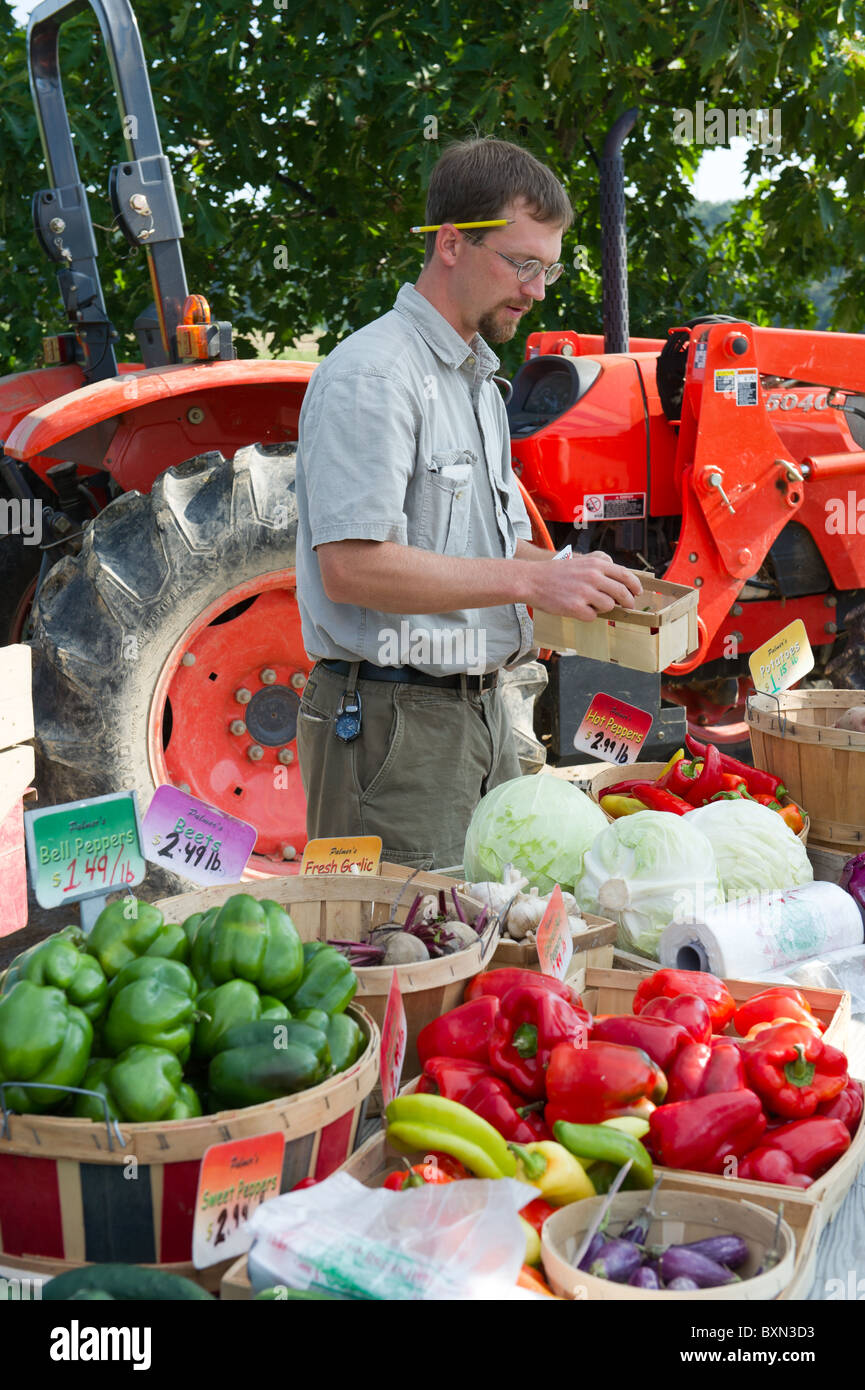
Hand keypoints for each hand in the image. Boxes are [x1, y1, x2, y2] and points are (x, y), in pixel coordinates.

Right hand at [525, 551, 642, 621]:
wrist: (531, 580)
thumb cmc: (555, 572)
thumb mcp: (580, 562)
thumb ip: (599, 567)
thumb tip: (619, 579)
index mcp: (595, 564)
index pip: (625, 575)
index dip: (635, 586)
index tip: (638, 592)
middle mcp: (593, 577)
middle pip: (622, 593)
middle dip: (628, 602)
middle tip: (628, 607)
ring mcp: (584, 592)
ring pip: (609, 606)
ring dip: (604, 608)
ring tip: (590, 604)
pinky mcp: (576, 607)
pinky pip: (593, 617)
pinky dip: (588, 616)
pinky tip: (578, 609)